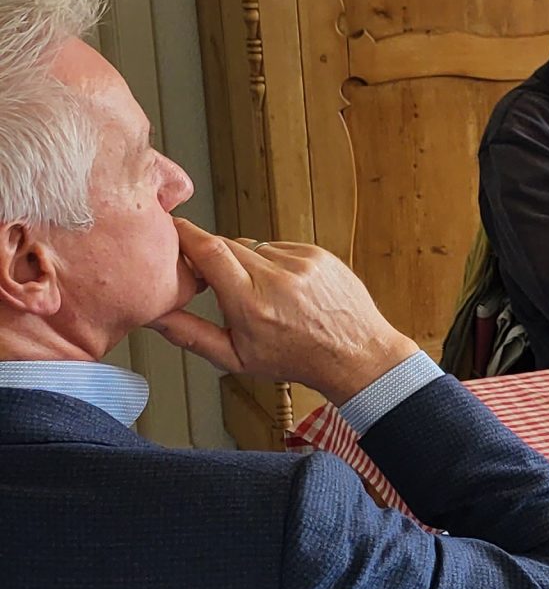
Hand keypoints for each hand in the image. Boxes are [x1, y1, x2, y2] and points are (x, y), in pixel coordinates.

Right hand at [148, 220, 417, 403]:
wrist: (356, 354)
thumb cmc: (296, 359)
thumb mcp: (235, 358)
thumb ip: (189, 334)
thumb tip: (152, 314)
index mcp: (251, 302)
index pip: (208, 249)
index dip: (183, 234)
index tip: (167, 229)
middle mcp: (277, 276)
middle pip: (226, 245)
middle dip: (211, 256)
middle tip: (211, 280)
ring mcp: (301, 261)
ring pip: (253, 246)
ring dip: (244, 262)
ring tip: (257, 293)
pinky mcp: (318, 254)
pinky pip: (279, 247)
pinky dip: (271, 262)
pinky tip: (283, 288)